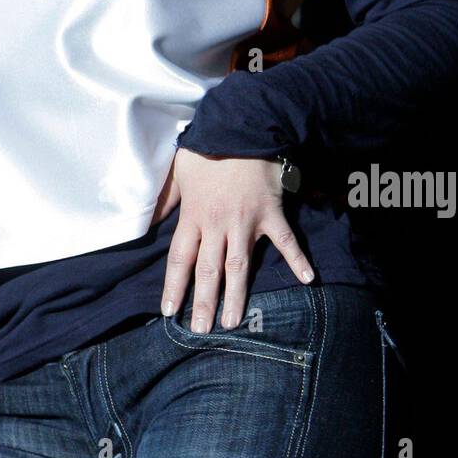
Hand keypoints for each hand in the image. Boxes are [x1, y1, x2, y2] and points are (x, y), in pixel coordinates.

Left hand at [151, 147, 314, 331]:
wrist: (241, 127)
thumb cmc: (208, 148)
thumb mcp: (179, 171)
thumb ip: (166, 199)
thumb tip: (148, 220)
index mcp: (193, 215)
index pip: (179, 260)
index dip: (174, 288)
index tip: (169, 311)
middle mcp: (217, 224)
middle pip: (208, 271)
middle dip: (204, 303)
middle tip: (202, 331)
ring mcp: (246, 221)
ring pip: (240, 266)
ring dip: (237, 296)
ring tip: (233, 322)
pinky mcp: (271, 214)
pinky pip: (286, 241)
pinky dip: (298, 260)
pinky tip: (309, 279)